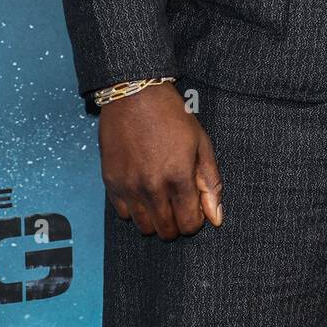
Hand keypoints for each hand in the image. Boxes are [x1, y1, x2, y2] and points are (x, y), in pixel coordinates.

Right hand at [98, 81, 223, 237]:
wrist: (134, 94)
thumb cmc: (172, 116)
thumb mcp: (201, 143)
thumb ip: (210, 183)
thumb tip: (216, 218)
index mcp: (179, 177)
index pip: (189, 224)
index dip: (195, 219)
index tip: (194, 206)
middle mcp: (152, 187)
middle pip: (167, 231)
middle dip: (177, 222)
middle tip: (178, 202)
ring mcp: (129, 187)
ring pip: (144, 227)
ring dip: (155, 219)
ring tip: (160, 197)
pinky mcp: (111, 182)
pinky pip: (123, 214)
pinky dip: (134, 209)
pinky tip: (142, 190)